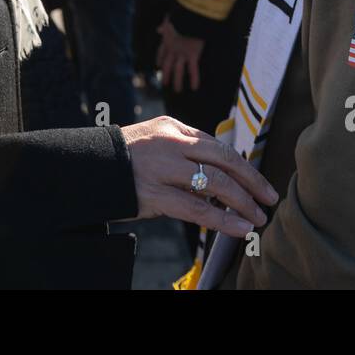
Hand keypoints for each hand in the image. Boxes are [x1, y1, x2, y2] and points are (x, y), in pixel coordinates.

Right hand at [120, 115, 276, 238]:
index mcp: (172, 127)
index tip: (257, 181)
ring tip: (257, 217)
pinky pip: (196, 208)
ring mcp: (163, 168)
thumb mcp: (152, 139)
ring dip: (243, 202)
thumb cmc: (121, 157)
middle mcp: (170, 144)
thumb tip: (215, 171)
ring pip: (215, 183)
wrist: (85, 167)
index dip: (241, 165)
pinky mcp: (154, 194)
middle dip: (251, 180)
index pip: (216, 145)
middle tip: (269, 197)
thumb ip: (181, 148)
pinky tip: (238, 227)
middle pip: (223, 160)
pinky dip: (222, 219)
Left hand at [157, 16, 203, 92]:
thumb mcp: (169, 20)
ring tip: (177, 90)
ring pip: (178, 70)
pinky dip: (194, 79)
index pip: (161, 52)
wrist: (187, 16)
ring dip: (177, 81)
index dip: (160, 59)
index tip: (158, 66)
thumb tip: (158, 29)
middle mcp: (173, 49)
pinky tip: (195, 88)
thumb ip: (164, 26)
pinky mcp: (192, 55)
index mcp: (167, 40)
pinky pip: (193, 69)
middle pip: (167, 65)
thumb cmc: (179, 15)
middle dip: (166, 74)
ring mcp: (182, 54)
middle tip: (164, 84)